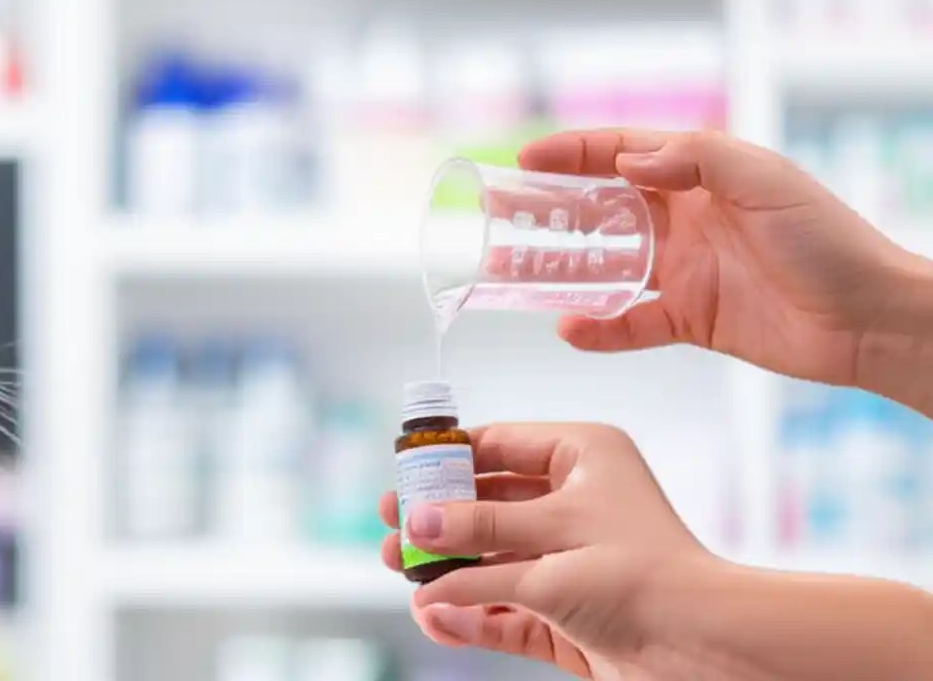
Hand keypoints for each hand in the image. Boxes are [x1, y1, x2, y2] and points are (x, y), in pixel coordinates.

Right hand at [380, 423, 722, 679]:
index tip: (404, 471)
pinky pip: (504, 610)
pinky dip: (469, 614)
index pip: (502, 445)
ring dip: (447, 571)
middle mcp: (575, 506)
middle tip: (394, 528)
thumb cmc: (644, 574)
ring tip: (405, 574)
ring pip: (490, 561)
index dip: (449, 459)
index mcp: (584, 460)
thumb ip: (479, 532)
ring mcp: (568, 563)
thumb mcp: (551, 537)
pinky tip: (435, 616)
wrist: (704, 652)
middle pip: (487, 506)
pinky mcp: (564, 616)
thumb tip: (417, 523)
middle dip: (438, 521)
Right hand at [519, 129, 923, 393]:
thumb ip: (696, 160)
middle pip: (603, 210)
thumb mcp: (766, 181)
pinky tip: (571, 329)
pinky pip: (631, 323)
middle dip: (552, 211)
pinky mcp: (690, 319)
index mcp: (702, 176)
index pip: (624, 153)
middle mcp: (686, 220)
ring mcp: (685, 271)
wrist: (868, 321)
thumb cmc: (828, 242)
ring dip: (561, 270)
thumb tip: (627, 162)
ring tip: (514, 275)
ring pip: (607, 267)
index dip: (573, 152)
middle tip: (504, 218)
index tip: (525, 160)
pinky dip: (600, 329)